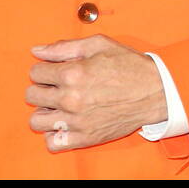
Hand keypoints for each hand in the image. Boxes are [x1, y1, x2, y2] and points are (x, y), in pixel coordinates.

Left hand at [26, 35, 167, 151]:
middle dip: (43, 88)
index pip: (35, 72)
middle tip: (59, 86)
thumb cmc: (130, 66)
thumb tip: (37, 50)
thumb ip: (65, 46)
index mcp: (73, 73)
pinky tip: (65, 123)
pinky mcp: (84, 137)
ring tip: (59, 106)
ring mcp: (76, 121)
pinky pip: (52, 142)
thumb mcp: (100, 45)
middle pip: (32, 95)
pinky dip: (54, 134)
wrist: (156, 91)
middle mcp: (71, 98)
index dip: (45, 69)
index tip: (56, 71)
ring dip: (45, 111)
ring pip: (36, 121)